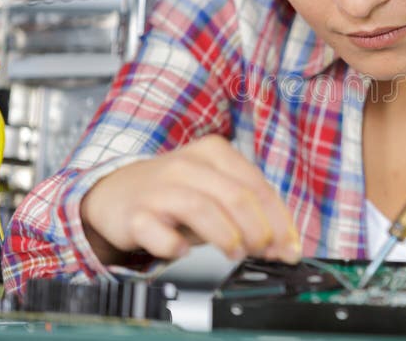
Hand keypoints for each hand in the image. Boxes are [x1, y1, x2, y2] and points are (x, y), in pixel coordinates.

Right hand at [80, 134, 300, 264]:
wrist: (115, 193)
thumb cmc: (175, 193)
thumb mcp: (216, 191)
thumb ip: (250, 212)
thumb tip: (284, 245)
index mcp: (214, 152)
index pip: (258, 186)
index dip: (279, 220)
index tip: (289, 247)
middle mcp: (187, 165)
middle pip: (236, 196)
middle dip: (259, 230)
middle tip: (265, 252)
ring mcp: (160, 188)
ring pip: (203, 209)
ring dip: (227, 237)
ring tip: (235, 253)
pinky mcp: (137, 214)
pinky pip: (160, 233)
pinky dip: (176, 246)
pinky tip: (183, 250)